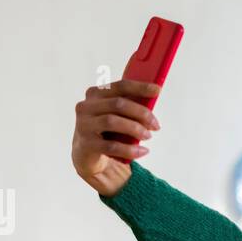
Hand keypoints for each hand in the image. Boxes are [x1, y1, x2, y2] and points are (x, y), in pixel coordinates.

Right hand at [71, 79, 161, 195]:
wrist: (86, 153)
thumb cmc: (106, 130)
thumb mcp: (115, 114)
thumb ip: (128, 106)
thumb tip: (153, 99)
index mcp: (95, 94)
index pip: (120, 86)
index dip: (140, 87)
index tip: (157, 90)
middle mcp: (86, 107)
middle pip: (118, 104)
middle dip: (141, 113)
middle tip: (156, 125)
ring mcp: (84, 125)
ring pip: (112, 121)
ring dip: (135, 129)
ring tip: (148, 136)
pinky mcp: (87, 145)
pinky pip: (111, 146)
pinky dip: (130, 149)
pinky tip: (142, 151)